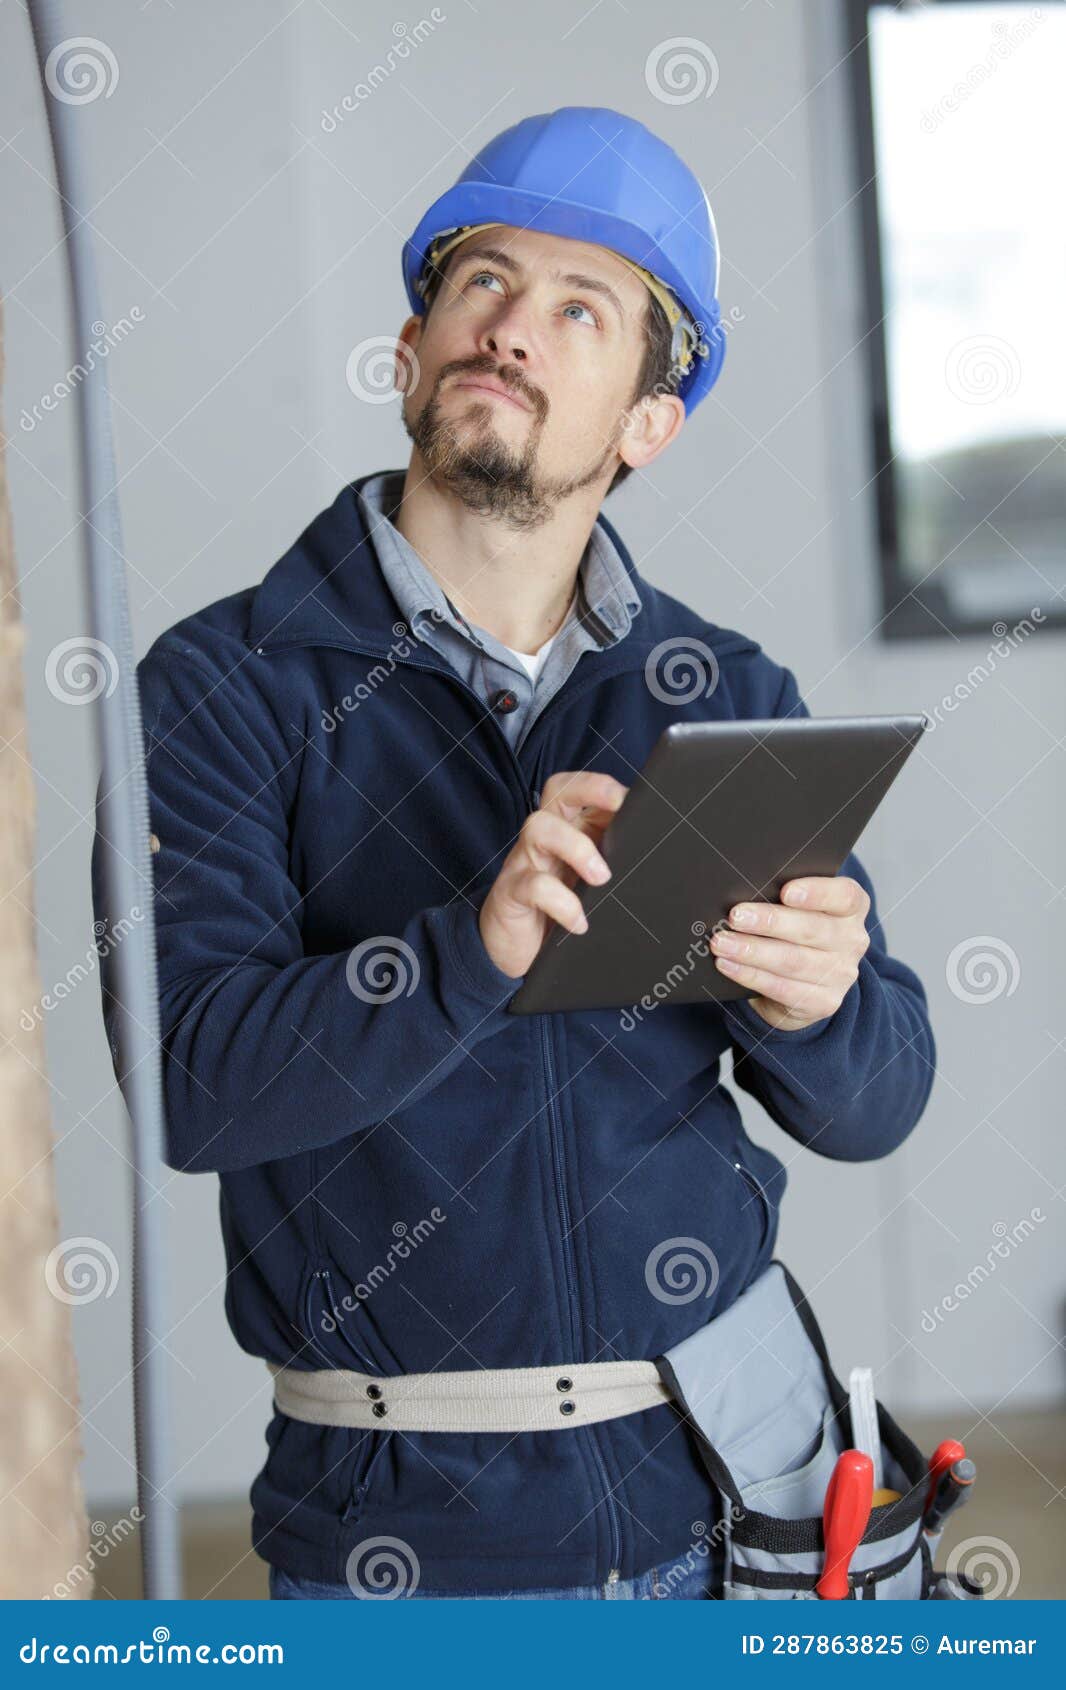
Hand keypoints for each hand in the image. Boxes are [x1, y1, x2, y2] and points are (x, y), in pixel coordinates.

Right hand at [479, 770, 628, 978]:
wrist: (516, 952)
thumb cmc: (559, 913)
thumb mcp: (592, 886)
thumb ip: (616, 867)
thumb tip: (662, 861)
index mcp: (569, 830)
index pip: (584, 791)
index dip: (608, 788)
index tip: (639, 801)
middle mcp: (545, 838)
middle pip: (558, 790)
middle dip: (590, 788)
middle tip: (619, 805)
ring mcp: (524, 861)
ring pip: (540, 827)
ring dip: (576, 847)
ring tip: (602, 878)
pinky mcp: (509, 892)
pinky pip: (532, 885)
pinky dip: (561, 902)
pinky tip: (579, 922)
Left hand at [709, 876, 870, 1031]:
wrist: (805, 983)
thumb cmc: (795, 932)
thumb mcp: (798, 911)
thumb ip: (780, 898)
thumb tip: (741, 890)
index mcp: (851, 909)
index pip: (845, 896)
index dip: (817, 892)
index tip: (785, 891)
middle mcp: (852, 940)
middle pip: (811, 929)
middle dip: (769, 922)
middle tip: (736, 916)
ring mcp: (841, 974)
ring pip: (792, 960)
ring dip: (752, 951)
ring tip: (722, 942)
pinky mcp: (823, 1002)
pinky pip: (781, 988)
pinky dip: (749, 975)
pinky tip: (727, 965)